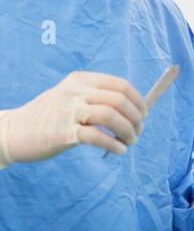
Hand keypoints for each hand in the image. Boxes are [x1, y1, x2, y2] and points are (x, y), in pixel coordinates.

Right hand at [0, 71, 146, 166]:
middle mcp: (75, 92)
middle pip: (119, 100)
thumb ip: (96, 98)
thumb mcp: (70, 97)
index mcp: (80, 80)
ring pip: (111, 116)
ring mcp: (67, 111)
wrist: (12, 132)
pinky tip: (119, 151)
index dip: (137, 101)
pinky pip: (97, 137)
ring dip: (128, 131)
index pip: (120, 85)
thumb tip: (134, 108)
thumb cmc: (48, 117)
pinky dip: (114, 145)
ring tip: (130, 142)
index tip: (143, 114)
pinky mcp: (62, 132)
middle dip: (136, 118)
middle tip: (138, 132)